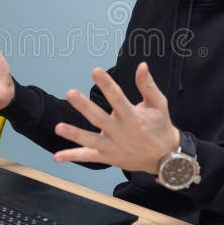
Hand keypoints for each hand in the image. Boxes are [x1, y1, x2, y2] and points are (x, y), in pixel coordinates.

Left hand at [54, 62, 179, 173]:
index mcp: (133, 117)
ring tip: (58, 128)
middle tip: (70, 93)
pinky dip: (73, 156)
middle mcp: (121, 132)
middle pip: (100, 119)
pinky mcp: (108, 157)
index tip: (95, 71)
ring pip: (91, 141)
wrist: (165, 158)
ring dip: (75, 134)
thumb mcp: (159, 105)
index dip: (107, 84)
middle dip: (84, 106)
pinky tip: (58, 157)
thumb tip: (141, 65)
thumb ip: (148, 86)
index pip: (118, 99)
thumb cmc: (160, 126)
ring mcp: (113, 147)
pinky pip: (89, 157)